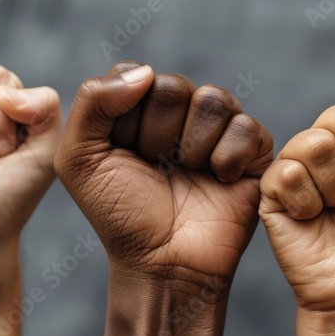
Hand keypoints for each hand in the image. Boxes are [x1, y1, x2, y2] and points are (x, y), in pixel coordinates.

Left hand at [54, 61, 273, 289]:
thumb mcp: (80, 159)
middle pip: (173, 86)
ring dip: (194, 147)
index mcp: (139, 110)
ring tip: (189, 176)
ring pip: (213, 100)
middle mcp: (180, 115)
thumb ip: (92, 102)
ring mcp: (219, 131)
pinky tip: (220, 181)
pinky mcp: (254, 152)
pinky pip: (247, 127)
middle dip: (159, 135)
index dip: (126, 117)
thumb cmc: (121, 216)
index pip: (136, 74)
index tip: (124, 154)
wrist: (163, 263)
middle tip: (159, 170)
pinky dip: (228, 158)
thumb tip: (146, 72)